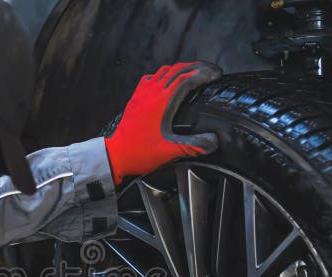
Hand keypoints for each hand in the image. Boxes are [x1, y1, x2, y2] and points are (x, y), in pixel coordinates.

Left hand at [105, 61, 222, 183]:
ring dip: (182, 69)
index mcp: (161, 102)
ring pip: (165, 71)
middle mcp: (151, 92)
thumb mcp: (169, 151)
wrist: (115, 155)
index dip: (204, 73)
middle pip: (178, 69)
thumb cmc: (137, 152)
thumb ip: (193, 146)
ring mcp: (142, 93)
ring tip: (195, 73)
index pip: (187, 78)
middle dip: (197, 67)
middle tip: (211, 70)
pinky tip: (169, 82)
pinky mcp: (136, 97)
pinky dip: (165, 74)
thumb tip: (213, 141)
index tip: (216, 74)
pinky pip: (152, 77)